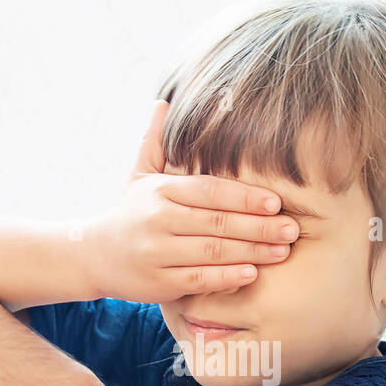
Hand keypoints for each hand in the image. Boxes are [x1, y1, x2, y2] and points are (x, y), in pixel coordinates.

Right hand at [81, 100, 299, 302]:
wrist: (94, 255)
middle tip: (292, 229)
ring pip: (212, 251)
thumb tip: (164, 102)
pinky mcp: (159, 283)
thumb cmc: (130, 214)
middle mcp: (158, 220)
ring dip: (251, 251)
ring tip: (282, 251)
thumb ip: (155, 142)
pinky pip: (199, 280)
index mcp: (160, 191)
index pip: (209, 191)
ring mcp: (157, 253)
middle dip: (258, 226)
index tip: (275, 202)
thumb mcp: (139, 176)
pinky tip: (252, 273)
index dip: (244, 196)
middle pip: (217, 222)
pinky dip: (227, 277)